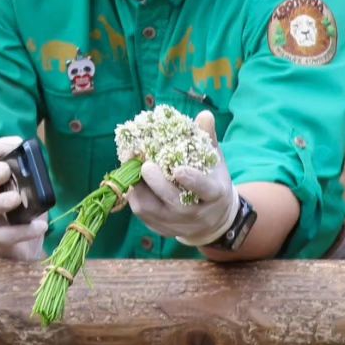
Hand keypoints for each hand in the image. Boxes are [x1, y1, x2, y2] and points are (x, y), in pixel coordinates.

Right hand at [0, 137, 47, 260]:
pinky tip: (40, 226)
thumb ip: (28, 181)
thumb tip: (41, 170)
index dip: (0, 147)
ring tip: (16, 198)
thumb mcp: (22, 194)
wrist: (10, 254)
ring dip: (2, 201)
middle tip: (6, 171)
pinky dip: (24, 230)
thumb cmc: (15, 216)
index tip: (17, 143)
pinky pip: (6, 234)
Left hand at [125, 111, 238, 247]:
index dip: (192, 181)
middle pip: (174, 202)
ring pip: (151, 211)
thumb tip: (203, 115)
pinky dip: (134, 197)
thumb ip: (207, 139)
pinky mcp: (160, 229)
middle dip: (158, 184)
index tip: (178, 169)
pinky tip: (130, 180)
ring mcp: (176, 224)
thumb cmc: (212, 181)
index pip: (204, 190)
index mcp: (214, 195)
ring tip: (132, 169)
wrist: (212, 220)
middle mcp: (196, 214)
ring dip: (139, 190)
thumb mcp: (215, 162)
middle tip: (145, 165)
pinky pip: (142, 214)